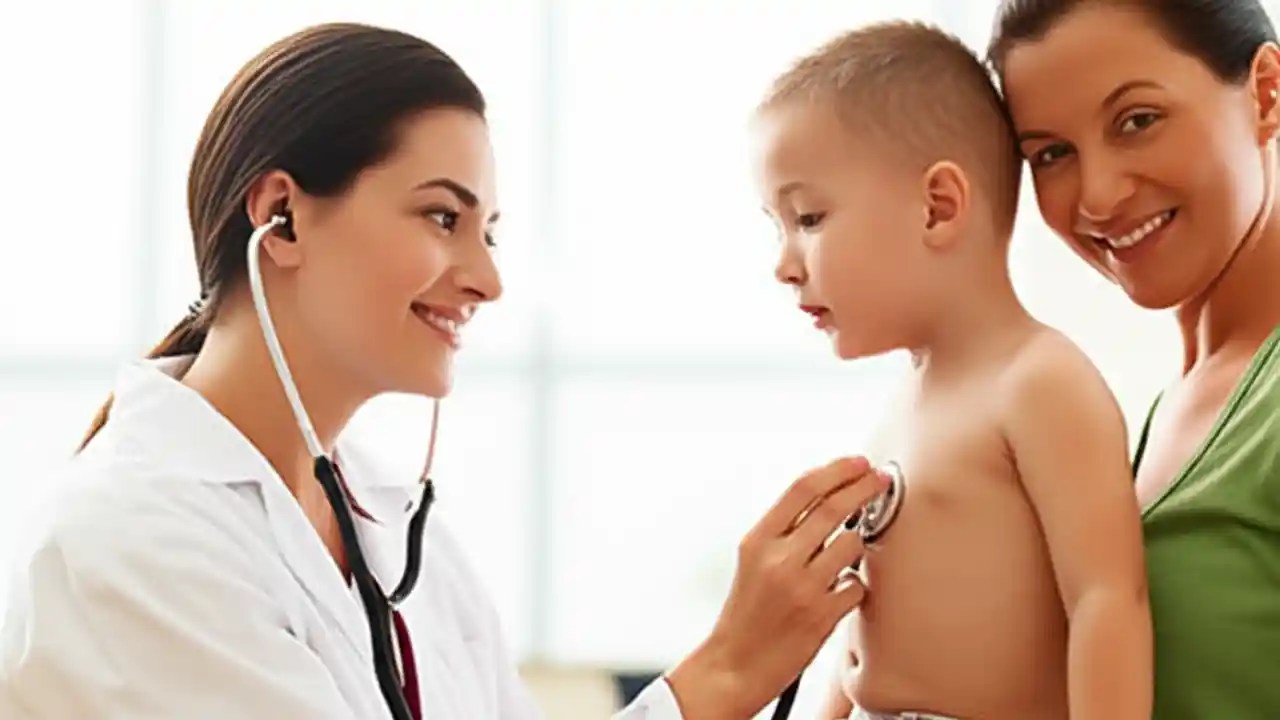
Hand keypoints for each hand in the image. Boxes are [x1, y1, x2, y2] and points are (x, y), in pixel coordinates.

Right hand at [666, 457, 888, 719]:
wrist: (735, 663)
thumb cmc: (748, 611)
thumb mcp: (753, 560)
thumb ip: (783, 530)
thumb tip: (827, 497)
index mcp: (758, 540)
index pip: (802, 489)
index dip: (836, 470)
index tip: (857, 462)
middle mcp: (778, 559)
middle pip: (834, 507)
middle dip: (864, 487)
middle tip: (880, 480)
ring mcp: (802, 587)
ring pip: (851, 544)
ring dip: (856, 546)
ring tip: (844, 557)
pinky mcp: (821, 615)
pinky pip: (856, 585)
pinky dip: (854, 585)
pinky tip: (840, 592)